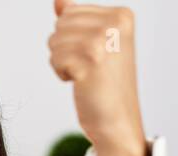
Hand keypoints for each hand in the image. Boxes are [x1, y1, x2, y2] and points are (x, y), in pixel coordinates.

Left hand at [48, 0, 147, 155]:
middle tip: (88, 68)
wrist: (118, 122)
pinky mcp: (89, 60)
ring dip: (63, 61)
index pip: (71, 12)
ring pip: (55, 40)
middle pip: (61, 23)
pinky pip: (55, 57)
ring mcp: (103, 41)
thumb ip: (78, 19)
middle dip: (65, 48)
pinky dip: (62, 73)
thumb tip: (59, 1)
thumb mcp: (96, 45)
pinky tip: (81, 83)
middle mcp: (115, 23)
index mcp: (122, 15)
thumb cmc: (106, 85)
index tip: (95, 55)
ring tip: (86, 75)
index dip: (73, 37)